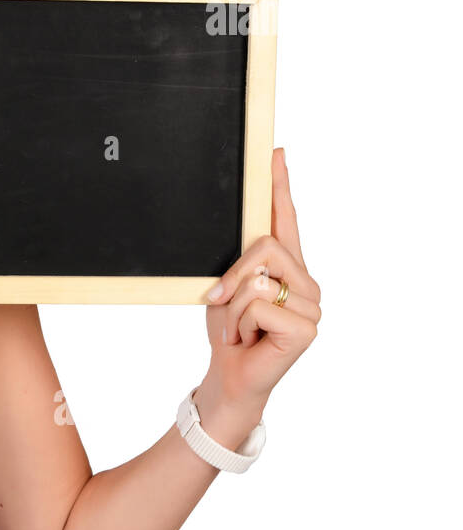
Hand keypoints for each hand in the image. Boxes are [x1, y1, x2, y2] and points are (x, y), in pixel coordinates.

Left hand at [203, 148, 321, 411]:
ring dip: (229, 308)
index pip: (284, 219)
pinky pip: (257, 305)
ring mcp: (311, 304)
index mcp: (284, 267)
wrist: (228, 375)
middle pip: (264, 246)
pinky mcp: (307, 327)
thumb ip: (237, 263)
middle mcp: (304, 280)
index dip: (279, 186)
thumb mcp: (225, 288)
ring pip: (256, 280)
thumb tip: (241, 235)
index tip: (275, 153)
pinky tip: (247, 340)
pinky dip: (237, 324)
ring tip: (237, 328)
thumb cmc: (228, 332)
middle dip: (231, 274)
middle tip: (219, 302)